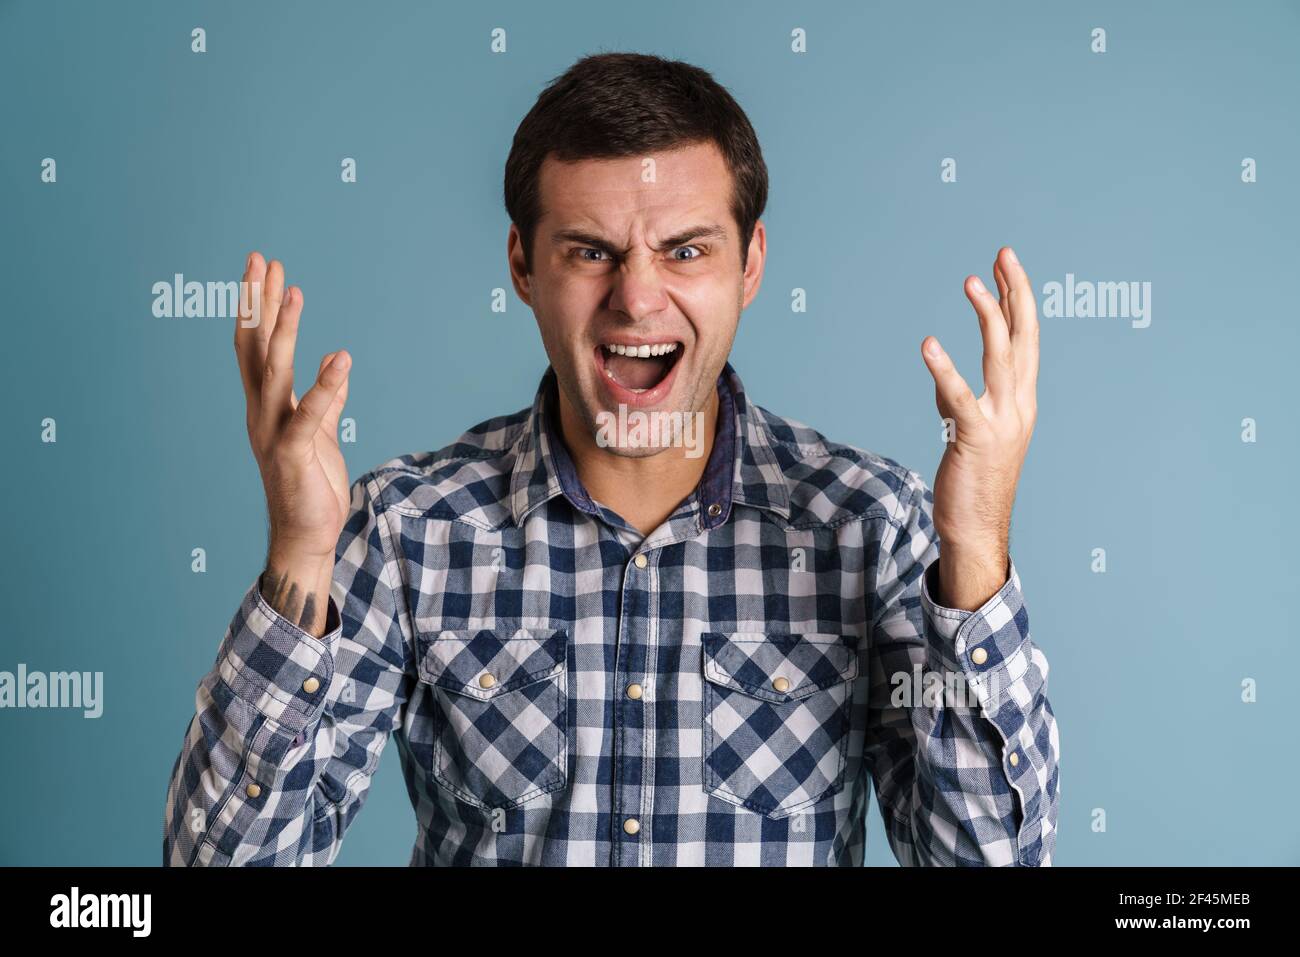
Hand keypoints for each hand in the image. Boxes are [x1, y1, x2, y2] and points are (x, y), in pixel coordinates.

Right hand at [234, 252, 351, 563]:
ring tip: (293, 291)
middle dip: (257, 302)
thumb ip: (326, 398)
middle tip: (260, 258)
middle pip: (254, 347)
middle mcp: (261, 412)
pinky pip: (310, 414)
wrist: (307, 533)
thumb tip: (336, 362)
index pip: (255, 346)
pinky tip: (340, 356)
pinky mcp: (292, 453)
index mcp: (266, 405)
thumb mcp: (322, 432)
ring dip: (283, 330)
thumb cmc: (311, 484)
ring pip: (274, 372)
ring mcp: (272, 432)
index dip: (258, 307)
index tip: (262, 268)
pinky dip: (325, 385)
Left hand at [921, 246, 1038, 609]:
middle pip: (1022, 338)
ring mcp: (1002, 421)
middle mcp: (1019, 405)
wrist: (977, 528)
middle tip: (1003, 253)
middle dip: (1015, 292)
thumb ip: (959, 399)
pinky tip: (929, 345)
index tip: (1006, 265)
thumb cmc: (973, 480)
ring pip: (1000, 357)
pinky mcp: (974, 438)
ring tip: (973, 281)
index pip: (1024, 340)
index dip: (1017, 300)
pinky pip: (959, 397)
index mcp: (1022, 400)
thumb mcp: (968, 430)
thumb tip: (942, 372)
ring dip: (989, 316)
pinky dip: (944, 369)